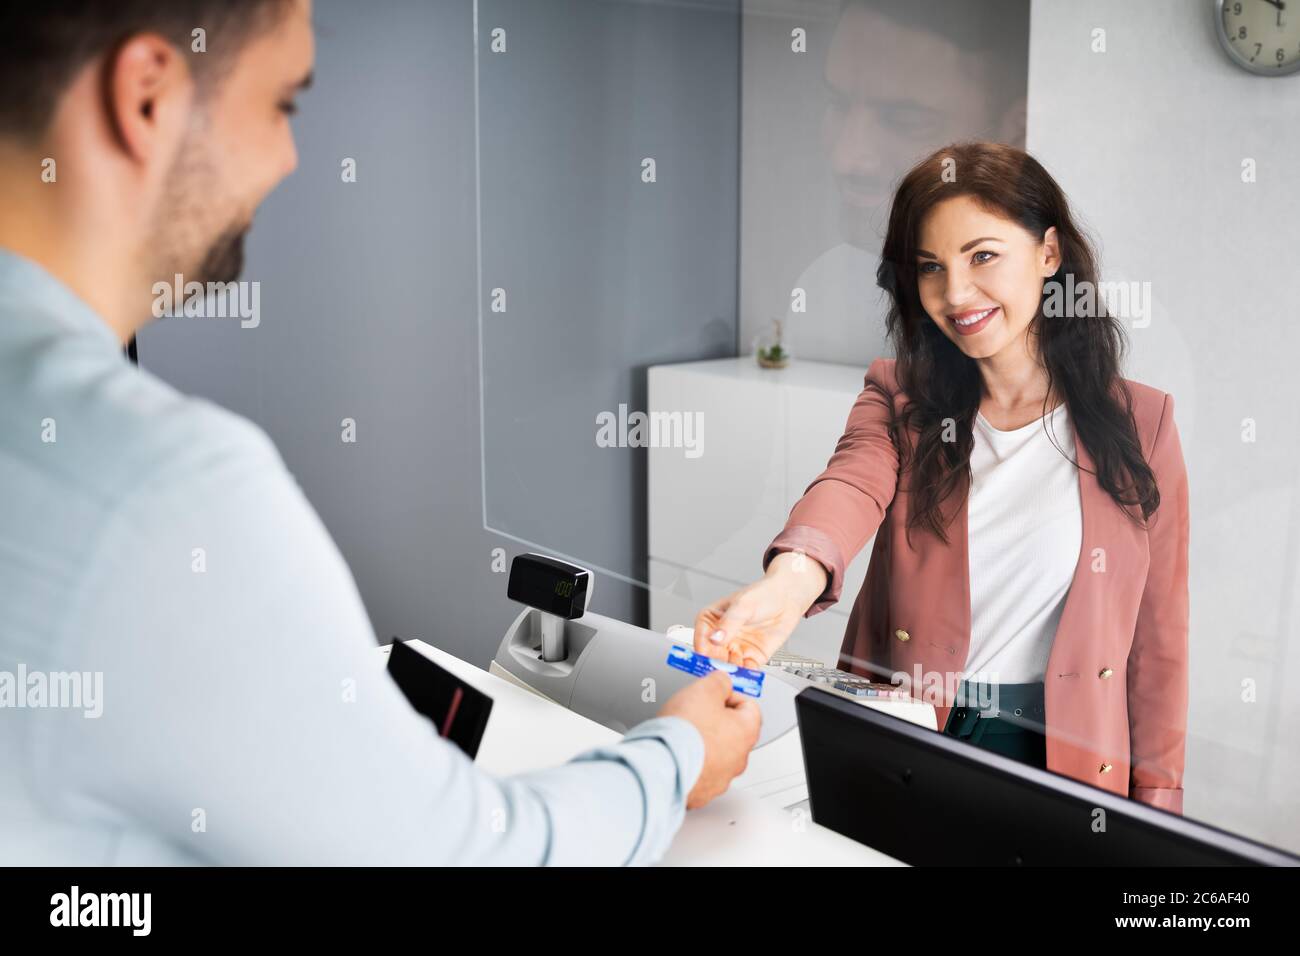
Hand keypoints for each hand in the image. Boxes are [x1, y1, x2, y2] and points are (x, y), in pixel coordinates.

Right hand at [658, 669, 760, 808]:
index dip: (728, 695)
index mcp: (746, 733)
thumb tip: (723, 682)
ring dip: (702, 743)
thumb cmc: (685, 731)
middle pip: (731, 731)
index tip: (713, 694)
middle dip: (713, 720)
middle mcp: (739, 759)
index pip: (749, 706)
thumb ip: (720, 681)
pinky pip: (699, 771)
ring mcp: (721, 778)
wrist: (662, 764)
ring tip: (683, 734)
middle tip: (694, 713)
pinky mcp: (701, 792)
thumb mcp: (705, 688)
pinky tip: (677, 752)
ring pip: (715, 753)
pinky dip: (690, 762)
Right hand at [691, 551, 827, 666]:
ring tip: (736, 675)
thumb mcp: (743, 605)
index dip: (702, 650)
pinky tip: (747, 676)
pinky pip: (745, 670)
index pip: (702, 638)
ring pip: (728, 666)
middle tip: (721, 671)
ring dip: (731, 673)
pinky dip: (746, 676)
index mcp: (712, 620)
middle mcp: (721, 637)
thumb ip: (729, 623)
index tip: (705, 659)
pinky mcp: (750, 657)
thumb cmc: (763, 594)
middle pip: (713, 657)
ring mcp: (735, 648)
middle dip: (717, 665)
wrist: (787, 599)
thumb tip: (715, 638)